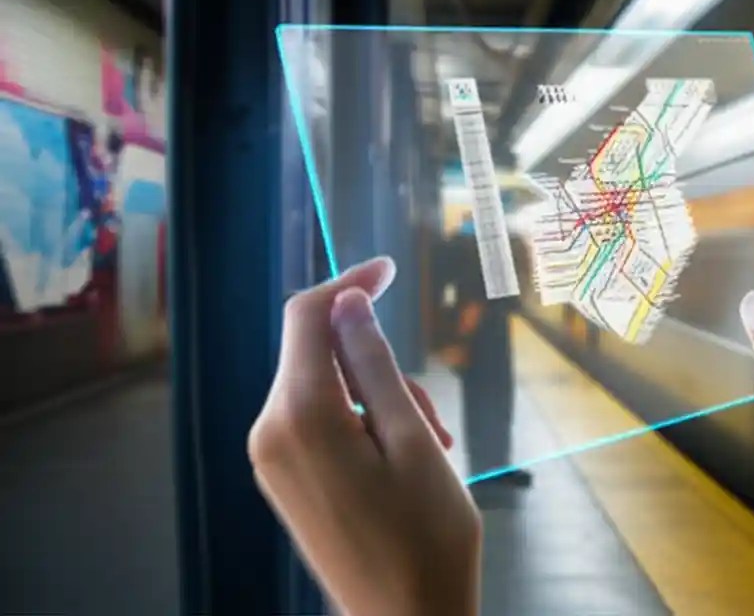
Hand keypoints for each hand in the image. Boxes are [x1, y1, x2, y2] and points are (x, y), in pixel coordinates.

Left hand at [249, 257, 480, 615]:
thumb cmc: (424, 534)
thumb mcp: (414, 437)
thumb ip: (374, 362)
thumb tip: (347, 300)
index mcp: (299, 415)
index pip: (307, 316)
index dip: (349, 282)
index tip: (391, 268)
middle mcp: (270, 431)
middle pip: (320, 354)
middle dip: (380, 364)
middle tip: (435, 416)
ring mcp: (271, 458)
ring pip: (326, 388)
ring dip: (380, 399)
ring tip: (430, 449)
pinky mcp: (284, 478)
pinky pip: (319, 422)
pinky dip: (363, 424)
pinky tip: (404, 461)